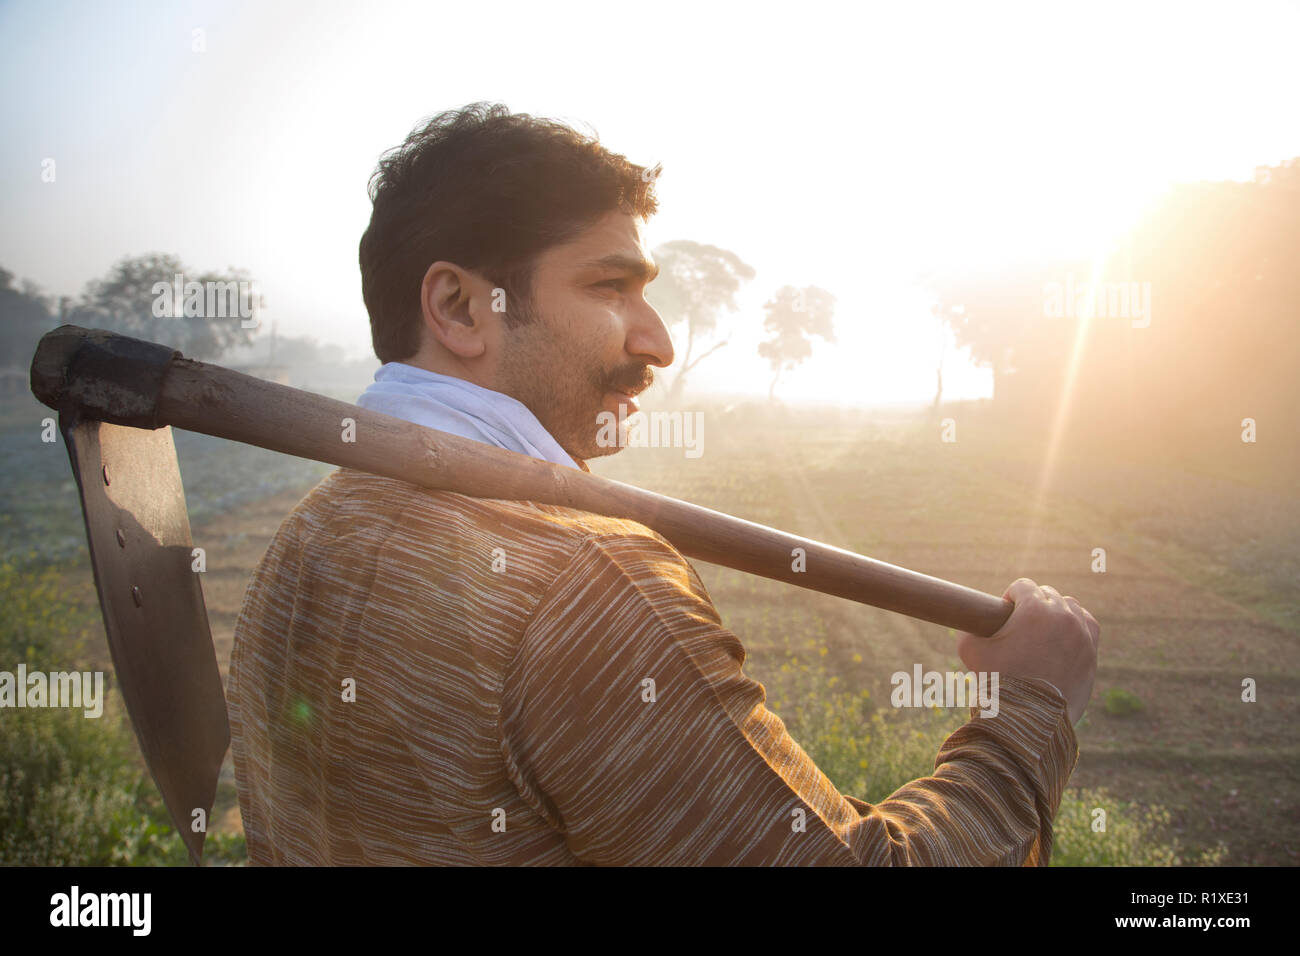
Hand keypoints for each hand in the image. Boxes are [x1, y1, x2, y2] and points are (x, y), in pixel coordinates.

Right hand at [956, 578, 1099, 723]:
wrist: (1030, 718)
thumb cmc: (999, 682)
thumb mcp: (970, 650)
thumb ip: (968, 630)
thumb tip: (971, 626)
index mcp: (1035, 609)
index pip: (1023, 586)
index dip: (1010, 596)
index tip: (1004, 611)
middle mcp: (1062, 616)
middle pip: (1047, 594)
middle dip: (1033, 604)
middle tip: (1020, 624)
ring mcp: (1081, 634)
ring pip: (1070, 607)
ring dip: (1056, 611)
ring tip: (1043, 629)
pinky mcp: (1091, 653)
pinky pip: (1088, 625)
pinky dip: (1077, 624)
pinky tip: (1065, 633)